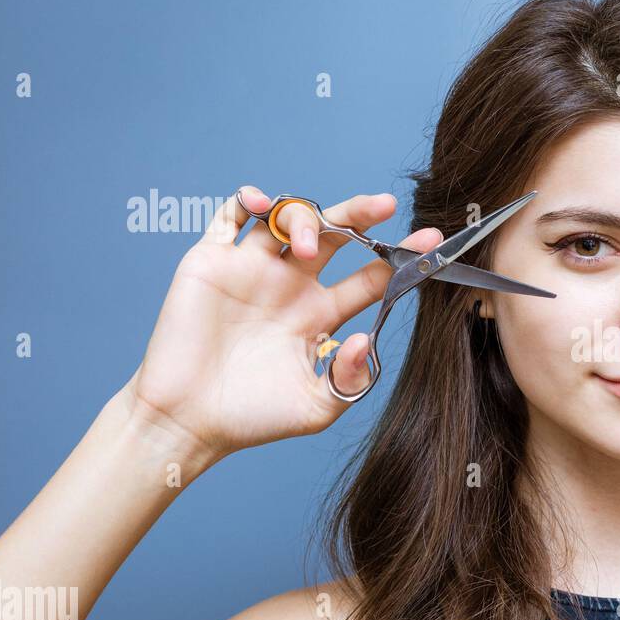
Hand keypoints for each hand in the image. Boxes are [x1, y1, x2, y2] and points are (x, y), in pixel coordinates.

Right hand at [121, 187, 442, 459]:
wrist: (188, 420)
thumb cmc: (253, 418)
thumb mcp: (317, 408)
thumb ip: (351, 379)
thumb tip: (367, 339)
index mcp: (321, 315)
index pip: (370, 277)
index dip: (401, 259)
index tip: (432, 243)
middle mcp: (292, 286)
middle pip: (335, 234)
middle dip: (361, 214)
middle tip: (385, 204)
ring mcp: (253, 270)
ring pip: (287, 218)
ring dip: (304, 217)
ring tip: (304, 246)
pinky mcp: (212, 262)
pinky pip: (229, 216)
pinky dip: (247, 199)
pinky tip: (260, 203)